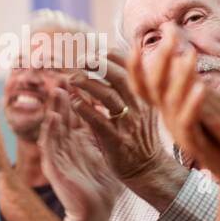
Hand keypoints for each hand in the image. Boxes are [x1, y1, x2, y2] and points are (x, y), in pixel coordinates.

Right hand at [39, 89, 121, 220]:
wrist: (93, 211)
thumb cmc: (98, 184)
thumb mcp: (102, 152)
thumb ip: (100, 133)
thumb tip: (110, 112)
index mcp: (75, 141)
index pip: (74, 113)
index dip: (77, 95)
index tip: (82, 76)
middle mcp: (64, 146)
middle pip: (61, 115)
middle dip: (63, 95)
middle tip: (66, 75)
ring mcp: (57, 157)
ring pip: (53, 128)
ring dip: (55, 109)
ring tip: (58, 90)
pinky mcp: (54, 169)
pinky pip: (51, 147)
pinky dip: (50, 132)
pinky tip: (53, 118)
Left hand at [64, 51, 175, 194]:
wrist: (148, 168)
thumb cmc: (139, 134)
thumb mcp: (141, 107)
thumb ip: (127, 87)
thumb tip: (110, 62)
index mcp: (145, 95)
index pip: (130, 66)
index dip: (110, 56)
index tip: (93, 52)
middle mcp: (139, 106)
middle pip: (118, 76)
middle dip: (97, 64)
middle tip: (79, 60)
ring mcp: (128, 123)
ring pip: (107, 96)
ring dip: (86, 83)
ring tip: (71, 79)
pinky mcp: (116, 140)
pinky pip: (98, 120)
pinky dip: (84, 108)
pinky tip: (73, 101)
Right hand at [126, 28, 219, 187]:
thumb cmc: (212, 142)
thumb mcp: (193, 114)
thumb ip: (182, 93)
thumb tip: (177, 65)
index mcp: (165, 110)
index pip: (144, 83)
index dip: (137, 63)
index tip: (137, 40)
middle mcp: (165, 118)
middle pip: (154, 85)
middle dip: (161, 57)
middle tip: (169, 32)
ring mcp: (177, 130)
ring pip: (170, 100)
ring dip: (179, 76)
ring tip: (189, 54)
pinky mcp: (192, 143)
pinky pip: (189, 121)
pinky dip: (193, 103)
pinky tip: (202, 87)